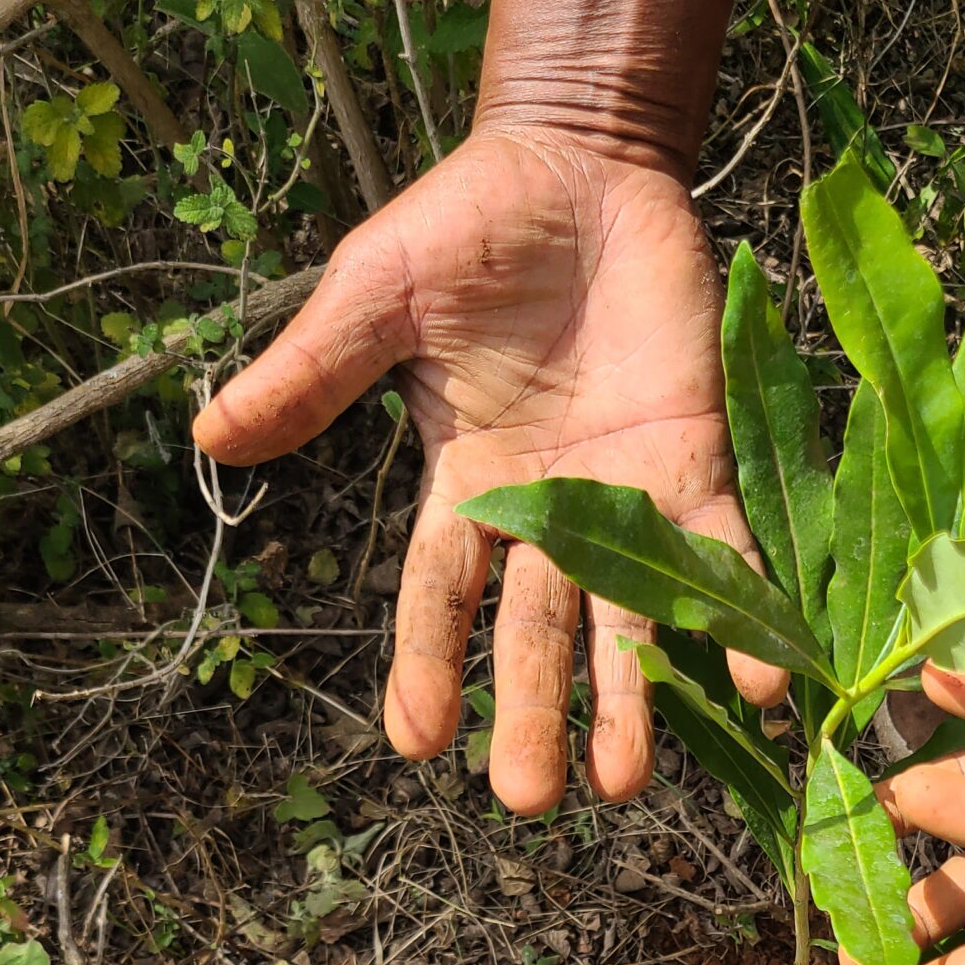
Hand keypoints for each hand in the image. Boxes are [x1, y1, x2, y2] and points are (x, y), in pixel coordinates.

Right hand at [193, 128, 781, 812]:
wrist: (581, 165)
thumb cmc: (468, 227)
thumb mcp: (375, 295)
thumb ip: (311, 373)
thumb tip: (210, 438)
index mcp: (463, 488)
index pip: (437, 598)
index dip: (427, 666)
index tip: (417, 741)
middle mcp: (546, 516)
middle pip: (533, 634)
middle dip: (531, 715)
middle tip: (529, 800)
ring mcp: (627, 498)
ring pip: (626, 620)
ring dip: (630, 702)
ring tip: (626, 782)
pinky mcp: (699, 462)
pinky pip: (724, 555)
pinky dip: (738, 621)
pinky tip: (755, 687)